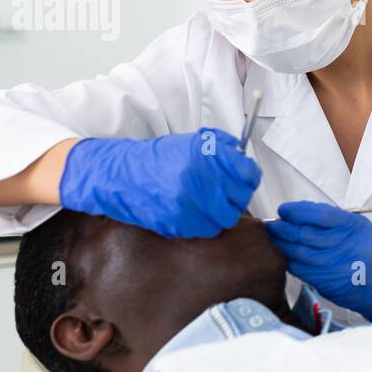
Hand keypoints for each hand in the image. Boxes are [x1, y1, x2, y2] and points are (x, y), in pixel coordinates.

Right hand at [59, 128, 260, 237]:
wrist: (121, 176)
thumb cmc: (156, 159)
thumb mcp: (190, 143)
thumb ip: (220, 147)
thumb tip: (242, 157)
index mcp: (203, 156)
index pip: (246, 173)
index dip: (249, 176)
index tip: (247, 177)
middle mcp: (198, 180)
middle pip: (240, 198)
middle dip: (237, 195)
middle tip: (229, 191)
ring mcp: (188, 204)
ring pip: (226, 218)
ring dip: (223, 211)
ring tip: (212, 203)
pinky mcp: (179, 223)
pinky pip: (208, 229)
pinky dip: (207, 222)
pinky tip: (197, 212)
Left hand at [266, 200, 371, 322]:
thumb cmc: (363, 249)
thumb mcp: (357, 226)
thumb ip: (330, 217)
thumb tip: (297, 210)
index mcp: (353, 226)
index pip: (320, 215)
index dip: (297, 211)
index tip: (284, 210)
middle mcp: (344, 246)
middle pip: (305, 234)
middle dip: (283, 227)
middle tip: (272, 224)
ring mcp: (334, 266)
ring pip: (298, 252)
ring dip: (281, 243)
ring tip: (274, 236)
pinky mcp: (325, 281)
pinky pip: (299, 268)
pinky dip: (288, 259)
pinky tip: (284, 253)